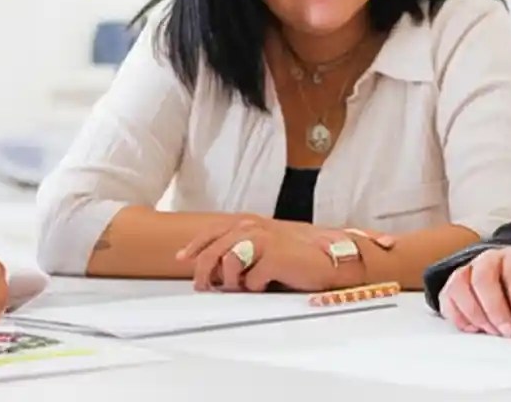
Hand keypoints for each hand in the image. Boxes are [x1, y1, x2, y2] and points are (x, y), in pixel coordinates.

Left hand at [177, 218, 360, 291]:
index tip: (182, 258)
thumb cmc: (297, 255)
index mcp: (248, 223)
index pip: (213, 232)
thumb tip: (217, 269)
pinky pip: (251, 281)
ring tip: (245, 286)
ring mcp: (263, 240)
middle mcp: (253, 227)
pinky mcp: (274, 257)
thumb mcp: (265, 245)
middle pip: (214, 251)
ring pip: (229, 264)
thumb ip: (242, 249)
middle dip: (204, 273)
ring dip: (232, 282)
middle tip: (202, 288)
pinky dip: (255, 287)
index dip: (195, 246)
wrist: (328, 259)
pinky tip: (267, 284)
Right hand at [438, 246, 510, 336]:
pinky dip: (458, 316)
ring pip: (461, 285)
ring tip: (491, 331)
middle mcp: (487, 259)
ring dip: (476, 312)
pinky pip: (447, 297)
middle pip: (484, 278)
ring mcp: (466, 270)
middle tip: (507, 332)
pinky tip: (473, 328)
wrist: (504, 279)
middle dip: (496, 308)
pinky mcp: (450, 285)